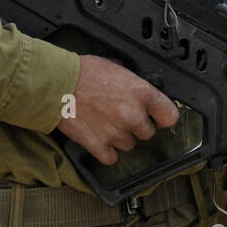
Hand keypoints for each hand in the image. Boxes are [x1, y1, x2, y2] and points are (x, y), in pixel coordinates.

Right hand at [57, 54, 178, 165]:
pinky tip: (98, 136)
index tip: (157, 118)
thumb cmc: (83, 72)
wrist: (56, 83)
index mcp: (141, 93)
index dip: (162, 117)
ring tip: (104, 122)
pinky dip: (105, 151)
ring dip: (119, 137)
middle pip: (147, 133)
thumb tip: (143, 96)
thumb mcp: (118, 69)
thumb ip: (135, 86)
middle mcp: (133, 115)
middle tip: (119, 114)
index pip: (169, 116)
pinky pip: (111, 157)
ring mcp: (116, 132)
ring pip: (129, 145)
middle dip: (136, 126)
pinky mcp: (99, 145)